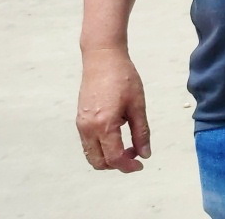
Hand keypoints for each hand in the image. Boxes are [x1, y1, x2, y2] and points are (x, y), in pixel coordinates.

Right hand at [77, 47, 151, 172]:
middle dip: (117, 164)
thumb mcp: (138, 105)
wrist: (102, 58)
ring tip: (127, 144)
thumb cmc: (123, 78)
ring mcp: (81, 125)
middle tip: (134, 154)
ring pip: (91, 155)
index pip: (114, 158)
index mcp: (104, 125)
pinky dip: (101, 148)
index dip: (129, 166)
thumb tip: (145, 154)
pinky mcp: (79, 120)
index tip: (141, 164)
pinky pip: (88, 144)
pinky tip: (116, 135)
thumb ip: (141, 132)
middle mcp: (88, 128)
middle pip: (99, 162)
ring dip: (108, 157)